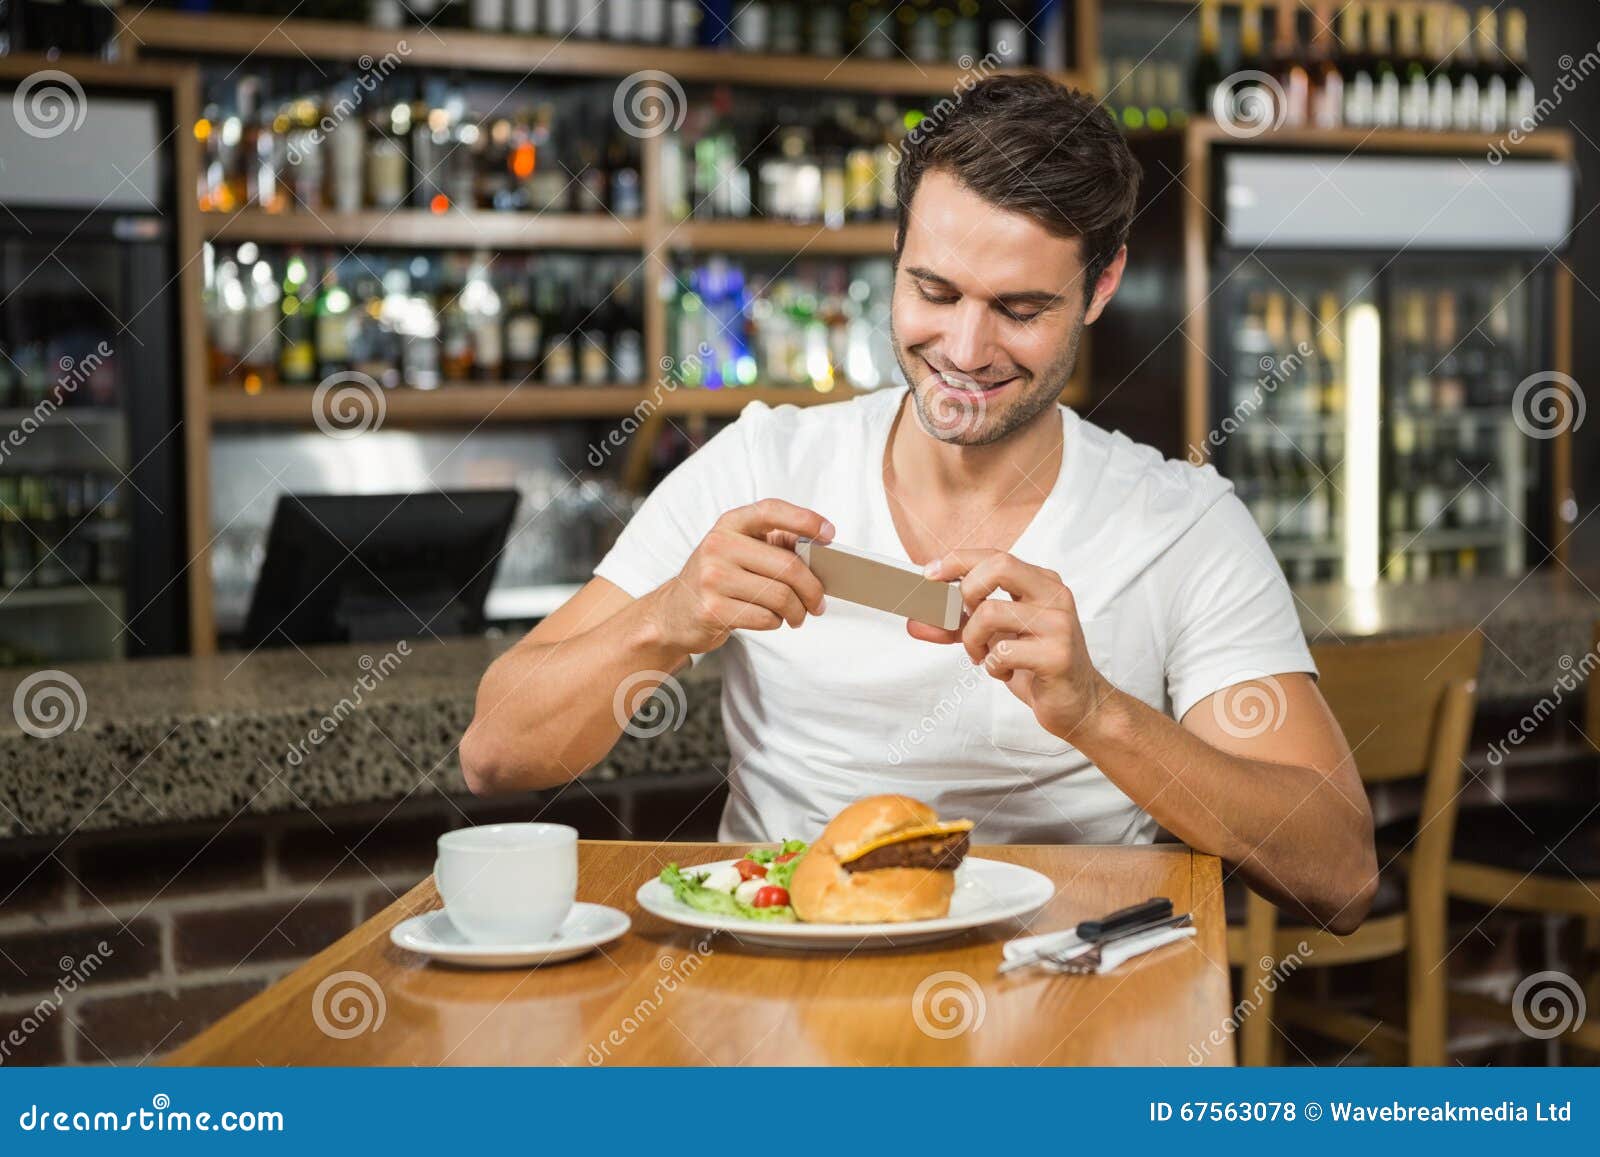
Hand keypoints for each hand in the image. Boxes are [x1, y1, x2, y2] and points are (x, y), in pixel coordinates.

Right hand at [645, 499, 832, 654]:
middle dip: (812, 589)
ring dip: (796, 611)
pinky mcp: (712, 609)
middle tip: (819, 603)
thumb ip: (773, 545)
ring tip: (796, 615)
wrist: (673, 612)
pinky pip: (765, 618)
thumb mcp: (738, 551)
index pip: (771, 511)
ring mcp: (712, 578)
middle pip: (787, 566)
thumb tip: (819, 552)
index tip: (829, 534)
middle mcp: (718, 545)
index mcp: (729, 524)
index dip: (805, 520)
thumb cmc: (717, 579)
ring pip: (780, 596)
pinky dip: (776, 623)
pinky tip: (771, 620)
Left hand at [911, 550, 1114, 741]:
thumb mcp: (994, 637)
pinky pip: (1003, 651)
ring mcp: (1059, 624)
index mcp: (1041, 583)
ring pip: (991, 613)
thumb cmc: (1035, 664)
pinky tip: (1006, 672)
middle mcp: (1054, 595)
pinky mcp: (1057, 655)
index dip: (957, 560)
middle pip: (999, 565)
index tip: (929, 574)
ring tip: (982, 655)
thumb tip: (915, 622)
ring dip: (972, 640)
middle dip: (966, 590)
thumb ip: (957, 626)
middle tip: (962, 619)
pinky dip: (992, 666)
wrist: (1078, 703)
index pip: (995, 555)